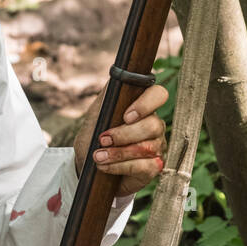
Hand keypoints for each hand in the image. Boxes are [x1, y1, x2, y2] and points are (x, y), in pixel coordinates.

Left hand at [73, 81, 168, 197]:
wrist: (87, 165)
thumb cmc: (94, 137)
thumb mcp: (96, 115)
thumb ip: (108, 97)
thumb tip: (118, 77)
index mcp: (142, 107)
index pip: (159, 95)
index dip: (146, 104)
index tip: (126, 116)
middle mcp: (154, 125)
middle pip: (153, 125)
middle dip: (125, 134)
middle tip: (103, 139)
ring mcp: (157, 146)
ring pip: (148, 147)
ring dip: (119, 153)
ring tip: (98, 156)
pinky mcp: (153, 167)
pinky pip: (146, 167)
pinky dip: (121, 167)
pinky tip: (105, 167)